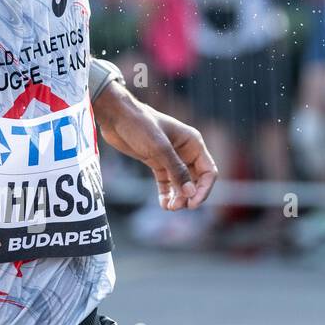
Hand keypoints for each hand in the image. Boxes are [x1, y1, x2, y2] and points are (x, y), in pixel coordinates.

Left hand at [93, 82, 217, 209]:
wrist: (116, 116)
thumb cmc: (140, 125)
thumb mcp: (160, 148)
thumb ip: (176, 171)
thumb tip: (191, 193)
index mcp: (193, 143)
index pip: (208, 171)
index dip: (203, 189)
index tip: (192, 203)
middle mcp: (185, 151)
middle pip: (196, 180)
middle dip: (189, 195)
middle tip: (177, 207)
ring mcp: (170, 157)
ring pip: (181, 183)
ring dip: (178, 197)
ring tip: (170, 207)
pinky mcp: (156, 162)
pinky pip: (166, 182)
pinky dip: (166, 194)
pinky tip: (163, 204)